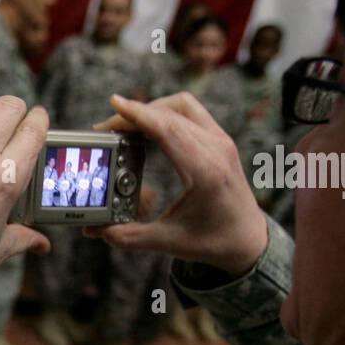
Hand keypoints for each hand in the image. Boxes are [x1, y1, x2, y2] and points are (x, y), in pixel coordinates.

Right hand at [84, 92, 267, 277]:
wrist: (250, 241)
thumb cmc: (214, 241)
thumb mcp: (168, 242)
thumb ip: (127, 236)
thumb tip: (94, 230)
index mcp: (205, 171)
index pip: (168, 129)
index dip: (139, 113)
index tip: (114, 102)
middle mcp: (216, 149)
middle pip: (170, 113)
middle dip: (134, 114)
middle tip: (107, 129)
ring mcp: (221, 141)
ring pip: (182, 106)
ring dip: (152, 108)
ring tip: (127, 125)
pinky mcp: (221, 140)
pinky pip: (191, 112)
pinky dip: (166, 112)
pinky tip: (149, 127)